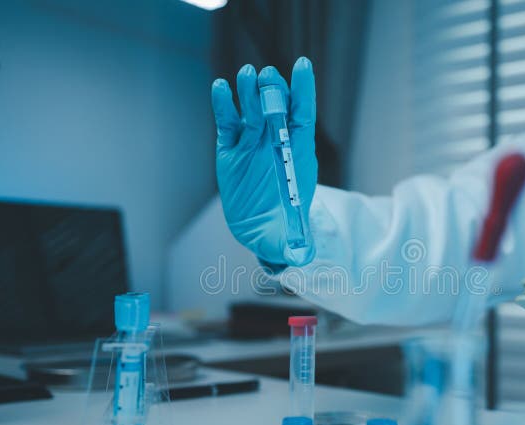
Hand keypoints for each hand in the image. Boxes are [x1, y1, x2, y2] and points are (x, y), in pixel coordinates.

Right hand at [211, 57, 317, 266]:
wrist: (262, 230)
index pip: (303, 115)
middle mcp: (275, 142)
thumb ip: (293, 244)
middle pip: (276, 107)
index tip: (304, 66)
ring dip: (249, 92)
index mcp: (298, 153)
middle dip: (273, 91)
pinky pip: (227, 123)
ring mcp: (252, 143)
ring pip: (251, 110)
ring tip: (247, 76)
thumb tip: (299, 257)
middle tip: (268, 77)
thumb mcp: (290, 239)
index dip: (304, 91)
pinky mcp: (229, 149)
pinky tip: (220, 89)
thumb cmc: (283, 226)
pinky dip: (223, 106)